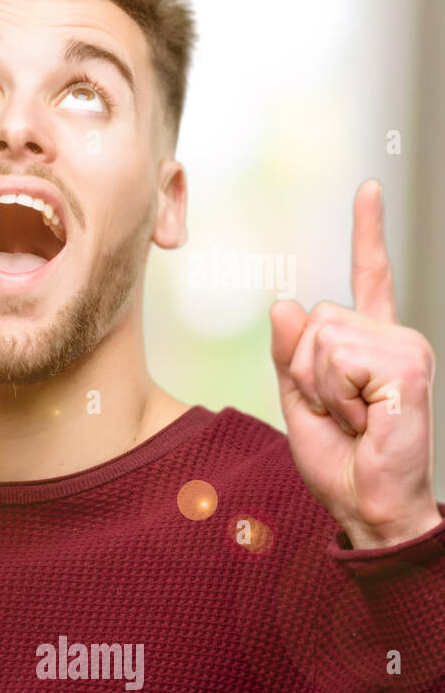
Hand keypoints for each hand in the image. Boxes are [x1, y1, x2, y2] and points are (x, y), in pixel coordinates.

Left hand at [270, 179, 439, 549]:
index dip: (368, 232)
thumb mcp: (298, 402)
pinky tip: (367, 418)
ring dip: (320, 387)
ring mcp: (404, 349)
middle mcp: (392, 337)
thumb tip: (285, 304)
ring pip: (321, 338)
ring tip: (353, 416)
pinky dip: (336, 396)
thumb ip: (288, 355)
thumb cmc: (341, 460)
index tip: (369, 188)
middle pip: (315, 319)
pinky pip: (337, 360)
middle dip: (304, 370)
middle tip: (338, 411)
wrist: (369, 503)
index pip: (371, 275)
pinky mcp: (407, 366)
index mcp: (370, 342)